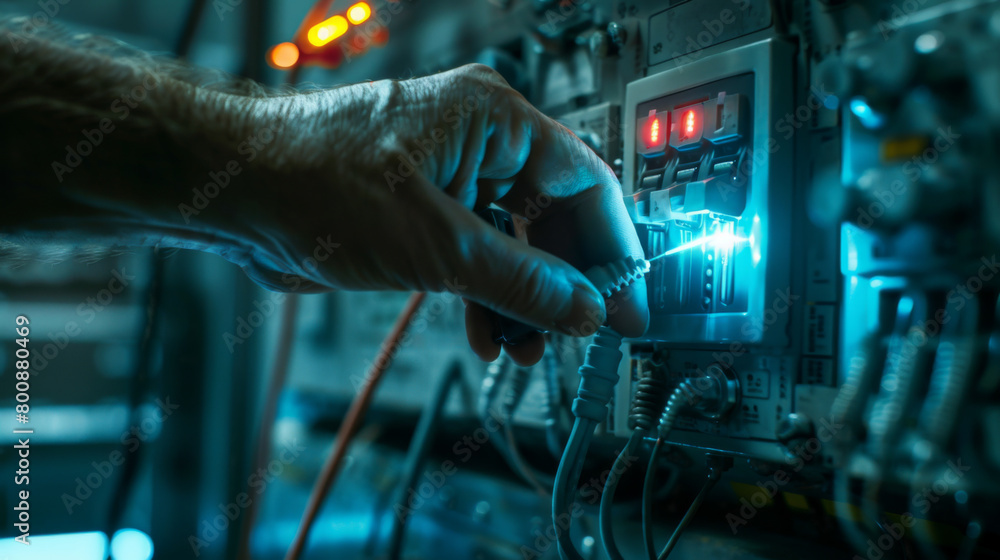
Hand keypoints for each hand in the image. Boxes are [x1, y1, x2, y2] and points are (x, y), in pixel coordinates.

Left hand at [232, 65, 648, 364]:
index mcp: (493, 121)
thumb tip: (583, 306)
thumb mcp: (436, 245)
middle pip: (554, 216)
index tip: (628, 301)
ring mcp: (449, 177)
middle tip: (580, 331)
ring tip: (528, 346)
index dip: (613, 247)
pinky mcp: (422, 211)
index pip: (585, 181)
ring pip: (515, 243)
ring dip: (525, 298)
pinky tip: (487, 333)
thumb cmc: (313, 182)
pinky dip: (486, 295)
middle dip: (564, 281)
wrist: (233, 192)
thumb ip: (520, 280)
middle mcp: (478, 143)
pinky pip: (476, 255)